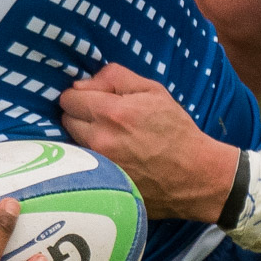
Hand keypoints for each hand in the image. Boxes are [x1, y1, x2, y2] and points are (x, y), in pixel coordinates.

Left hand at [58, 64, 239, 221]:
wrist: (195, 176)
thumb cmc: (176, 130)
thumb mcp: (153, 90)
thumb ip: (114, 77)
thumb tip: (82, 84)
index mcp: (111, 113)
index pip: (68, 98)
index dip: (82, 95)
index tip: (96, 99)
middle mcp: (99, 140)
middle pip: (66, 120)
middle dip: (80, 115)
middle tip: (105, 119)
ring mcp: (98, 165)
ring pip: (71, 141)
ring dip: (84, 136)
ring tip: (111, 138)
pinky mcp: (101, 183)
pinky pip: (82, 162)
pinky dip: (90, 156)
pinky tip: (112, 156)